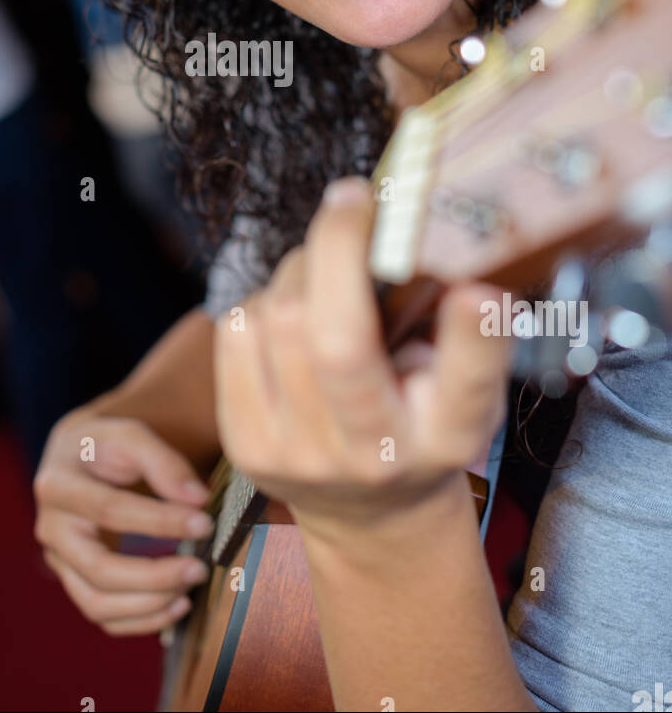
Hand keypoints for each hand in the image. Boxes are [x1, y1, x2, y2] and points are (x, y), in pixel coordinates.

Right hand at [33, 405, 214, 634]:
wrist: (77, 460)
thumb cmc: (106, 447)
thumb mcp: (130, 436)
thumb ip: (164, 463)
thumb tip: (197, 500)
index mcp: (57, 485)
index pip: (110, 509)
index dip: (159, 520)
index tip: (204, 523)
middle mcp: (50, 529)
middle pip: (98, 569)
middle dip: (154, 576)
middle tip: (198, 569)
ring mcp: (59, 561)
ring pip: (96, 603)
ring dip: (149, 604)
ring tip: (189, 589)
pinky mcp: (74, 581)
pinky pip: (103, 616)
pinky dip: (140, 620)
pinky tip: (176, 606)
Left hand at [213, 176, 509, 539]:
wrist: (368, 513)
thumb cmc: (421, 422)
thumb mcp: (463, 388)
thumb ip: (460, 331)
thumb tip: (435, 243)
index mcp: (447, 438)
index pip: (467, 388)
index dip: (473, 339)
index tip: (476, 290)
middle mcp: (375, 456)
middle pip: (338, 342)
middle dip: (338, 247)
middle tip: (354, 198)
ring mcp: (301, 457)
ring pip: (277, 318)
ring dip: (299, 269)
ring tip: (323, 269)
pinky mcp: (246, 446)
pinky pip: (236, 333)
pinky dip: (262, 301)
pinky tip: (289, 311)